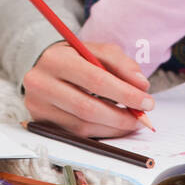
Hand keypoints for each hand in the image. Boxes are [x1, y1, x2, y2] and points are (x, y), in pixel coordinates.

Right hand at [22, 40, 153, 137]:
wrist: (41, 67)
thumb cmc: (72, 58)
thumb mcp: (94, 50)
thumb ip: (120, 63)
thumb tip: (141, 85)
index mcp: (55, 59)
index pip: (95, 80)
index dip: (124, 93)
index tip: (147, 102)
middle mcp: (41, 83)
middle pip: (88, 108)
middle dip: (120, 116)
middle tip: (141, 117)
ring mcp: (37, 106)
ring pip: (82, 126)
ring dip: (112, 128)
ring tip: (130, 122)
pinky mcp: (40, 122)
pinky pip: (76, 135)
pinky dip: (99, 132)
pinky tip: (112, 126)